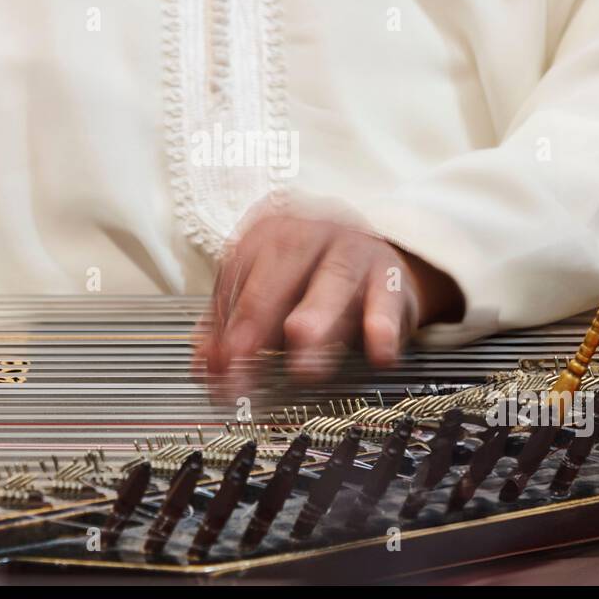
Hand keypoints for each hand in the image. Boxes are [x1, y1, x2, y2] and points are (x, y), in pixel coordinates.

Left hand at [194, 209, 462, 392]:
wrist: (378, 265)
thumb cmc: (311, 282)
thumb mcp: (269, 297)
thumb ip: (233, 327)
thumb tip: (206, 367)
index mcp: (273, 231)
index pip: (240, 267)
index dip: (224, 316)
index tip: (217, 363)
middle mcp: (313, 233)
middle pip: (283, 264)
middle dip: (259, 315)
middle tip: (243, 359)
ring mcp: (356, 251)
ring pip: (335, 278)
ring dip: (316, 318)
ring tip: (303, 362)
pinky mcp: (392, 278)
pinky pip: (388, 299)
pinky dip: (383, 326)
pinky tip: (377, 353)